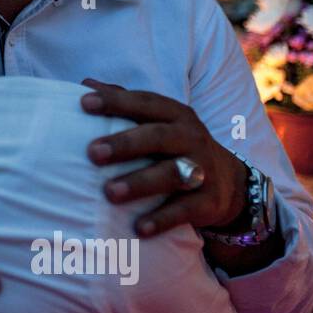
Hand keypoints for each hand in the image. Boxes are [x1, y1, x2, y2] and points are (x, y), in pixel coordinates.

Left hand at [80, 78, 248, 236]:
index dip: (116, 101)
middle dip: (124, 144)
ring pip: (171, 174)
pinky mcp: (209, 200)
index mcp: (175, 114)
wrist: (228, 182)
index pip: (145, 103)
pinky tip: (139, 228)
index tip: (84, 103)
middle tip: (92, 153)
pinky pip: (184, 210)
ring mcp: (202, 169)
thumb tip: (86, 84)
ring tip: (109, 193)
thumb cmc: (175, 145)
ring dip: (139, 183)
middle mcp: (190, 138)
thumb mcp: (157, 121)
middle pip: (157, 137)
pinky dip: (162, 219)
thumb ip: (124, 103)